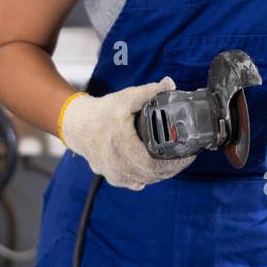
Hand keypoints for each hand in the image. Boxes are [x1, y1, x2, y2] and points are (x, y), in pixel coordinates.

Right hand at [60, 79, 194, 189]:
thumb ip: (150, 91)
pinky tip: (155, 169)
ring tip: (174, 162)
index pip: (155, 164)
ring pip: (145, 181)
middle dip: (173, 168)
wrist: (78, 125)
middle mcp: (117, 163)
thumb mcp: (126, 98)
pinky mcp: (112, 177)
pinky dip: (147, 177)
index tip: (188, 155)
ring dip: (161, 174)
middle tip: (185, 158)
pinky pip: (135, 183)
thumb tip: (170, 83)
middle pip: (153, 175)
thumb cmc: (102, 112)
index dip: (175, 163)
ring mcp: (114, 173)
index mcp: (123, 145)